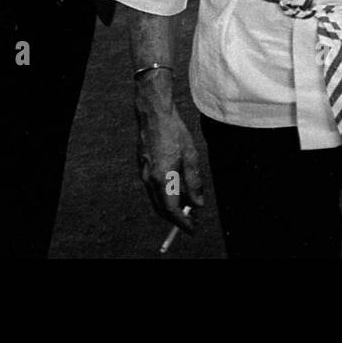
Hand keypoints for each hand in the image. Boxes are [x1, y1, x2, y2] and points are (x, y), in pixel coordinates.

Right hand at [135, 84, 205, 232]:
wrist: (153, 114)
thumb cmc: (174, 132)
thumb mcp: (190, 156)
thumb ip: (194, 182)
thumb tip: (198, 203)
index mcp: (162, 178)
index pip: (171, 210)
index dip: (182, 221)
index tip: (193, 228)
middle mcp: (149, 179)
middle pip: (161, 209)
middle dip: (176, 218)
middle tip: (192, 221)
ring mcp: (143, 174)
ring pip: (156, 199)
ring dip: (171, 206)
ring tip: (188, 205)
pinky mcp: (143, 167)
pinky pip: (153, 189)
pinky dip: (164, 195)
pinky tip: (177, 189)